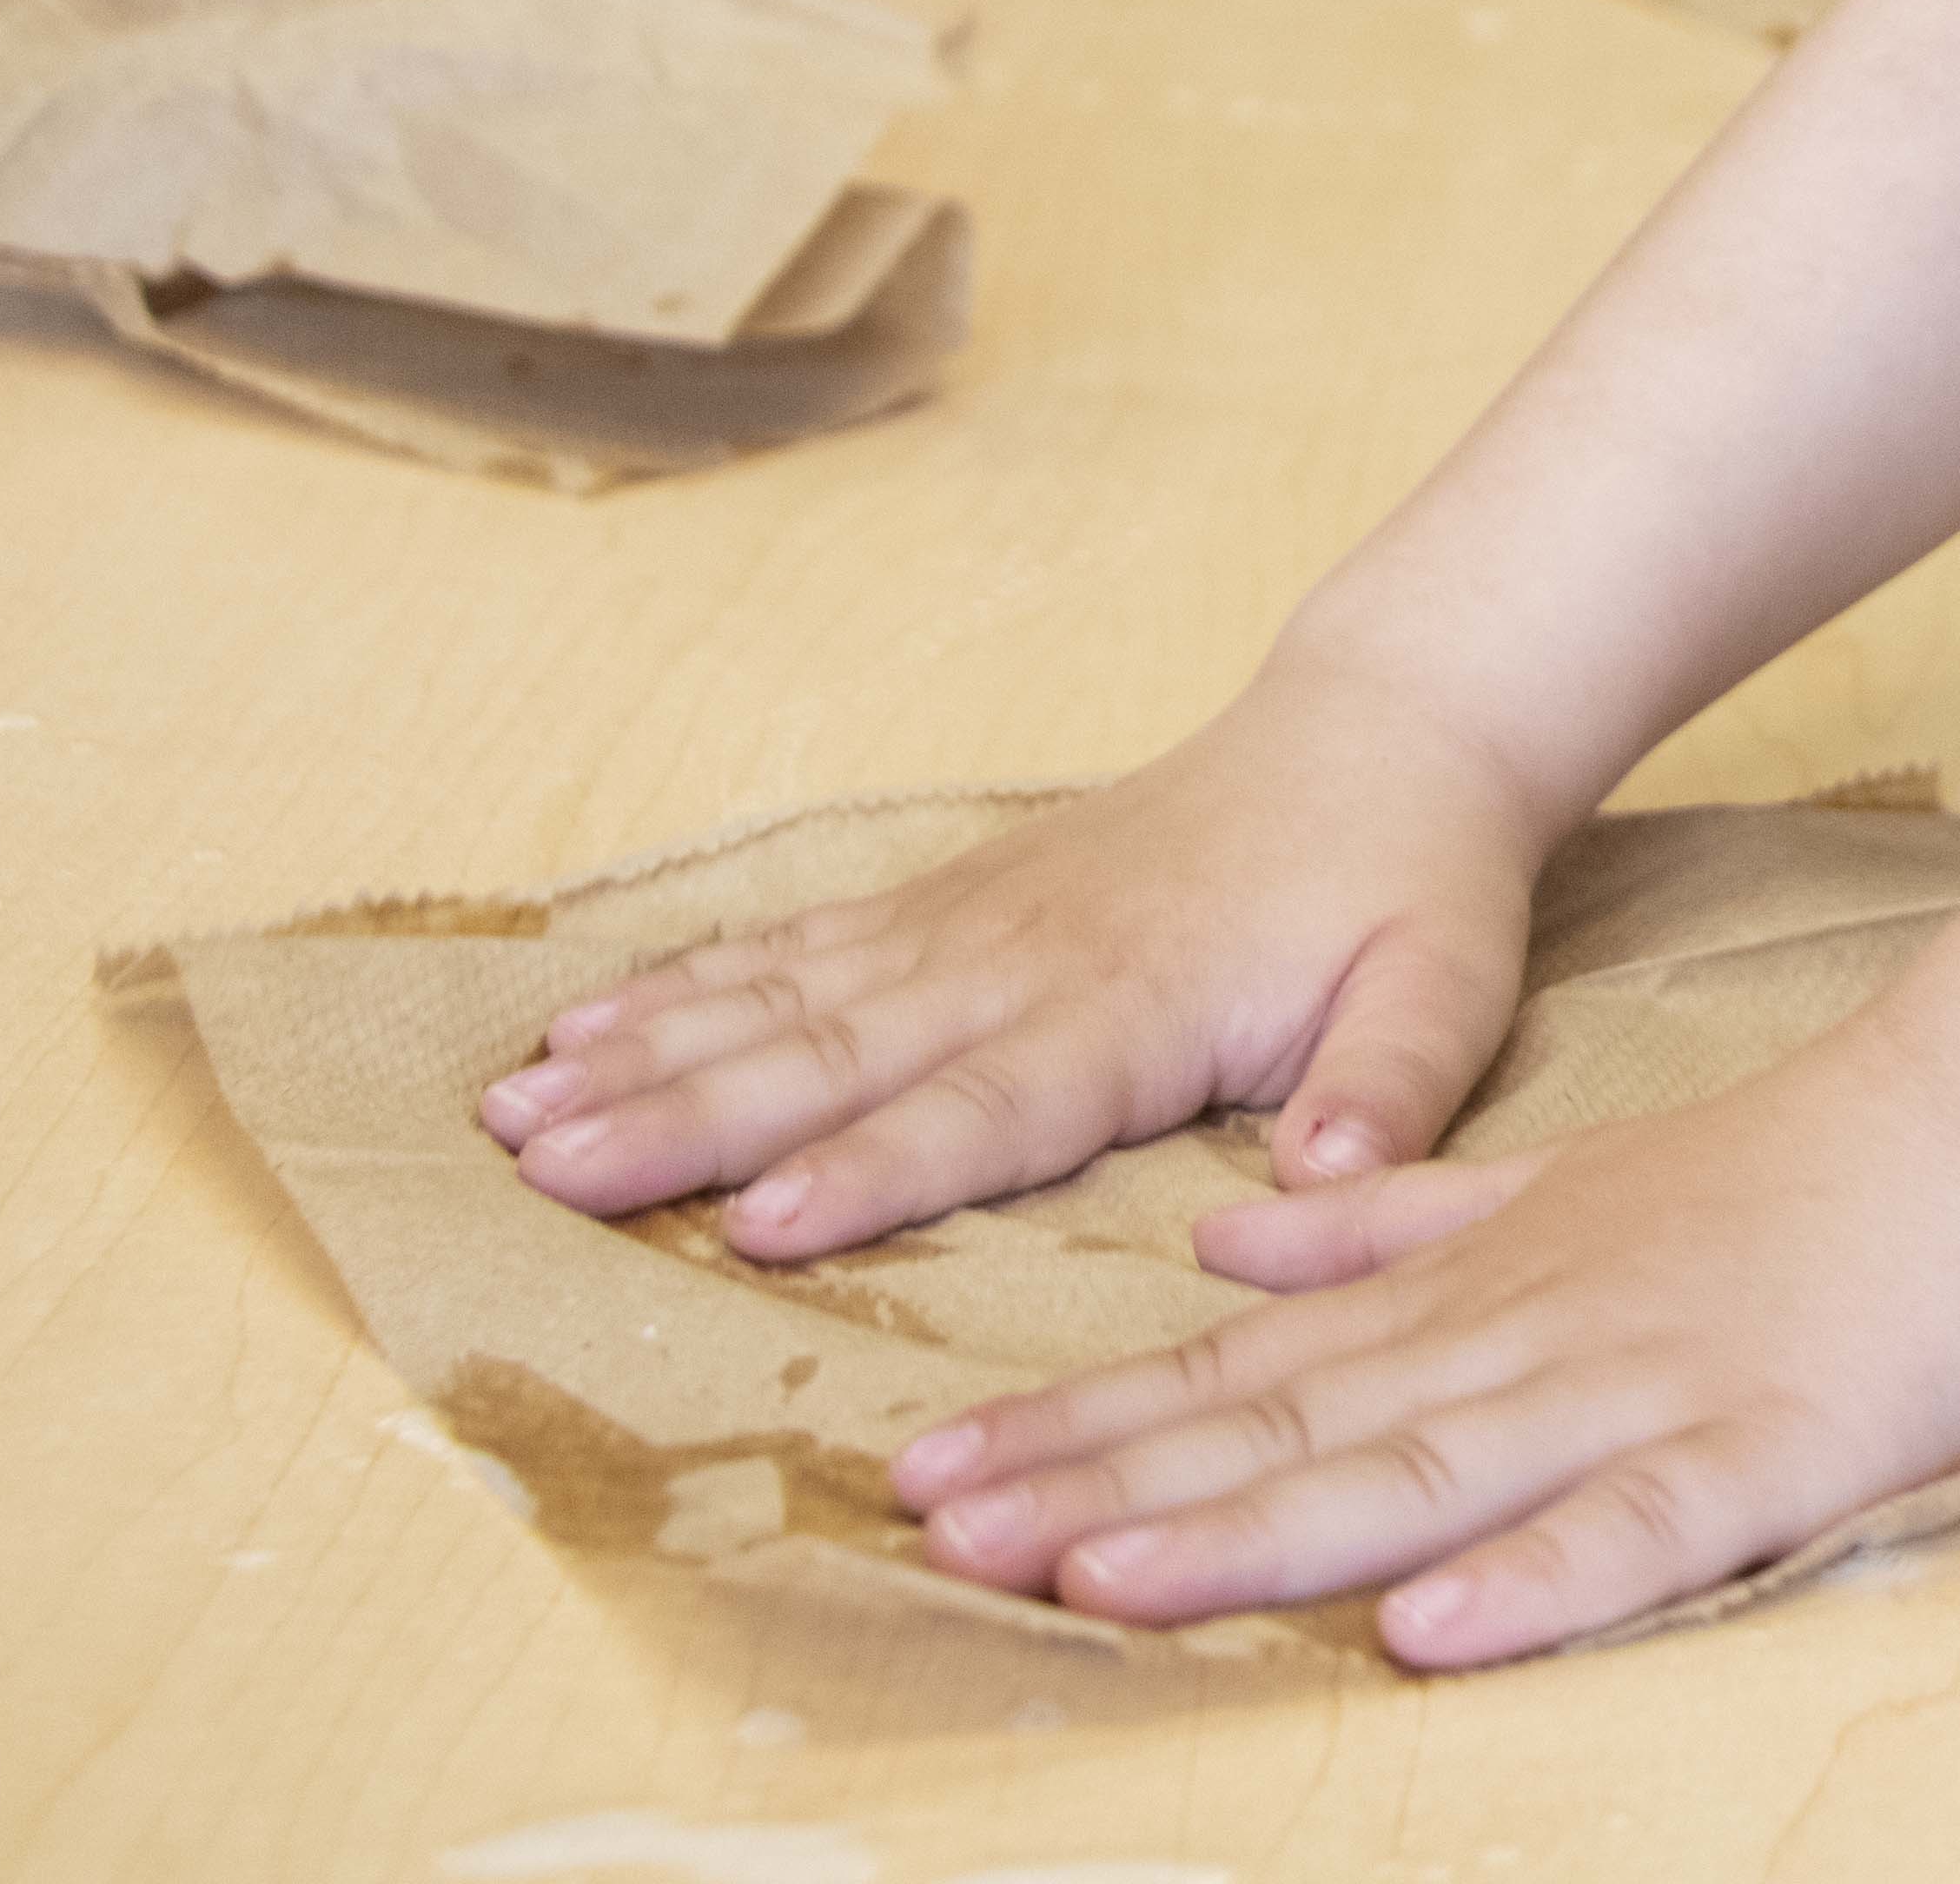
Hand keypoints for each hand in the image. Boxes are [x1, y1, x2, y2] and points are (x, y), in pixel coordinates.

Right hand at [476, 649, 1562, 1254]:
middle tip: (551, 1175)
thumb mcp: (1444, 989)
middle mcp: (1025, 959)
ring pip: (787, 996)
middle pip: (839, 1052)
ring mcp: (970, 923)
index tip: (755, 1226)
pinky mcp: (947, 903)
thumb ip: (1388, 1089)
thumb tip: (1332, 1180)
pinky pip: (797, 948)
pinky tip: (576, 1033)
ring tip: (515, 1116)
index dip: (872, 1171)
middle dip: (689, 1119)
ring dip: (648, 1057)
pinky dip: (683, 989)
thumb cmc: (1414, 886)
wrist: (1386, 733)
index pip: (986, 1106)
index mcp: (1139, 1003)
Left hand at [884, 1019, 1959, 1667]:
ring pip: (1416, 1478)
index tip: (927, 1478)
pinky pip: (1631, 1535)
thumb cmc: (1775, 1176)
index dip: (1084, 1430)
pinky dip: (1528, 1583)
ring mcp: (1632, 1397)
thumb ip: (1386, 1224)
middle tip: (942, 1537)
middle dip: (1108, 1491)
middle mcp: (1517, 1344)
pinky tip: (1430, 1633)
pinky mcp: (1758, 1457)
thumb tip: (1220, 1246)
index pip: (1238, 1375)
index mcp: (1466, 1295)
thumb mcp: (1549, 1181)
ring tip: (1106, 1581)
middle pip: (1284, 1432)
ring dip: (1257, 1535)